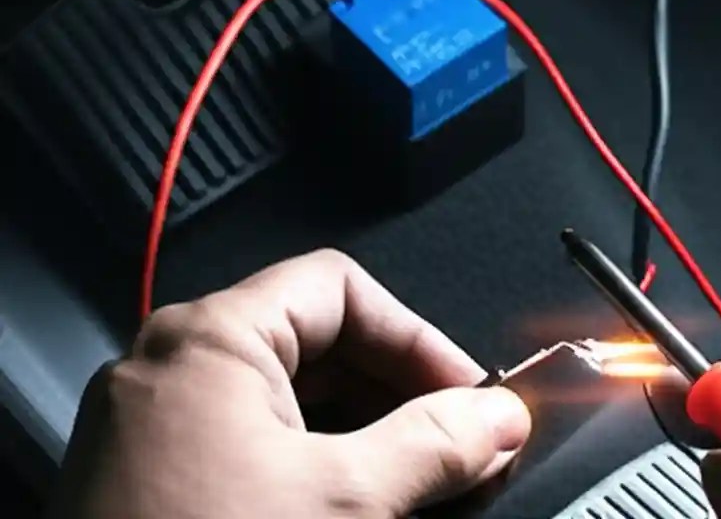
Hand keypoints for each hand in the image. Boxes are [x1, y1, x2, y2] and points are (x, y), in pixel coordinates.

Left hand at [50, 249, 531, 518]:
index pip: (341, 290)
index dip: (418, 339)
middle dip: (401, 396)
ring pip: (292, 403)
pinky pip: (257, 450)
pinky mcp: (159, 485)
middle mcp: (172, 372)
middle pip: (320, 345)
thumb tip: (494, 417)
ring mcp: (159, 432)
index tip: (469, 396)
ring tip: (421, 491)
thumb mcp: (344, 500)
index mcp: (208, 341)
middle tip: (460, 448)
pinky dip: (319, 470)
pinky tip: (363, 510)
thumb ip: (435, 445)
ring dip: (368, 438)